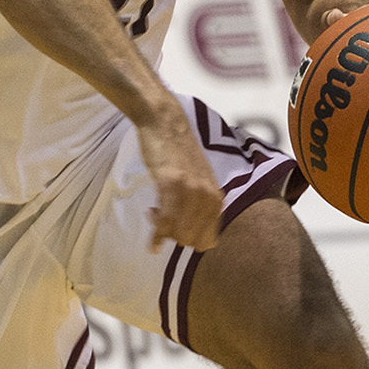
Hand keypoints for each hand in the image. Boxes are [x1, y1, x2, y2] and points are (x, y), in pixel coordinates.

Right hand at [136, 114, 222, 252]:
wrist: (166, 125)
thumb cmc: (178, 153)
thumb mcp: (199, 181)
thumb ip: (201, 204)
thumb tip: (191, 232)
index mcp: (216, 198)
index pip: (210, 239)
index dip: (191, 242)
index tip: (176, 232)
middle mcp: (208, 197)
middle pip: (193, 239)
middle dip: (175, 237)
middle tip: (161, 221)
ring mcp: (190, 191)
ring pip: (179, 232)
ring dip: (163, 233)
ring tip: (153, 215)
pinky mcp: (171, 184)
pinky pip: (165, 220)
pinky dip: (157, 236)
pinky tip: (152, 243)